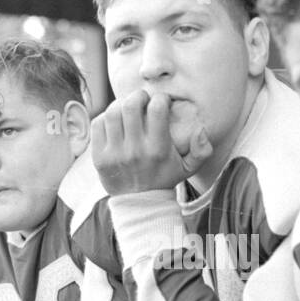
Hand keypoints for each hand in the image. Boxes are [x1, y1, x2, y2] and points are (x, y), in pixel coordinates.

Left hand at [90, 90, 212, 194]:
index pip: (157, 110)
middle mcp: (135, 151)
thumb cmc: (164, 179)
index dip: (160, 98)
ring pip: (112, 112)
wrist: (139, 204)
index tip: (162, 101)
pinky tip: (115, 120)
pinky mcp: (99, 157)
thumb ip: (202, 150)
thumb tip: (201, 129)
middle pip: (130, 106)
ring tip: (127, 107)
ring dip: (120, 103)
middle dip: (138, 96)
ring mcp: (114, 154)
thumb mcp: (188, 168)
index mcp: (158, 150)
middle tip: (143, 99)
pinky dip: (105, 117)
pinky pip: (98, 124)